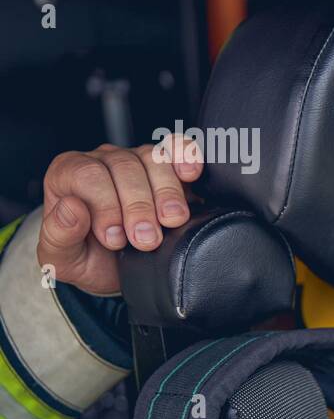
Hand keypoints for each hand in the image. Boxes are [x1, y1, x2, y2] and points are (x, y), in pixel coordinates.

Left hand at [37, 135, 203, 295]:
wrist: (119, 270)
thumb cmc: (87, 257)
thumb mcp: (61, 258)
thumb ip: (58, 235)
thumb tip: (71, 208)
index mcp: (69, 174)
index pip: (88, 174)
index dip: (106, 205)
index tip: (116, 238)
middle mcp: (103, 161)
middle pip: (125, 166)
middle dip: (139, 206)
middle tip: (146, 240)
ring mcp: (138, 161)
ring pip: (154, 158)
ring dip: (167, 191)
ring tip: (172, 220)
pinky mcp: (170, 168)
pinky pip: (179, 148)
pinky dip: (188, 156)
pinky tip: (191, 174)